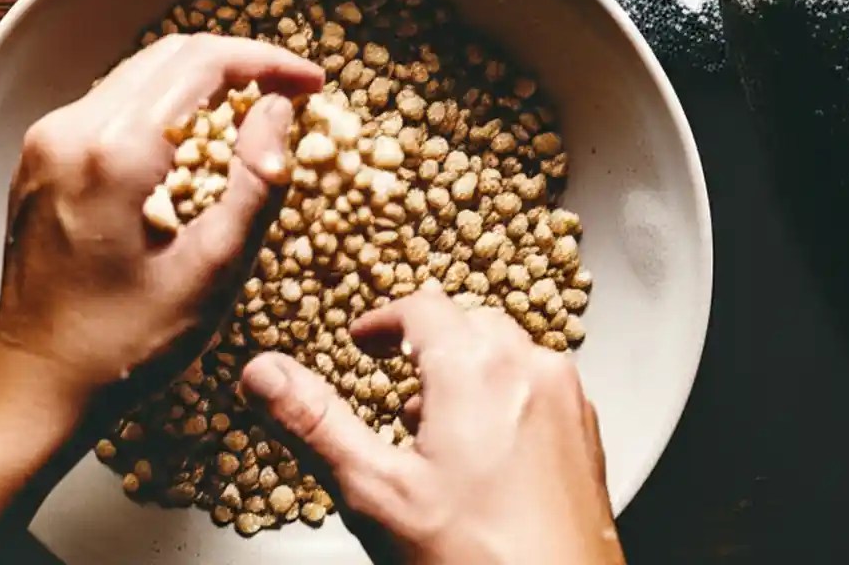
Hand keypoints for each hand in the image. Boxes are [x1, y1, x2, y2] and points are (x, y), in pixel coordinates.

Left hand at [0, 33, 322, 408]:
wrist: (36, 384)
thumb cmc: (122, 345)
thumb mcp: (211, 273)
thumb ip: (256, 185)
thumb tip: (277, 112)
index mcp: (112, 155)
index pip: (202, 66)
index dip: (267, 63)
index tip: (311, 84)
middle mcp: (69, 132)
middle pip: (169, 58)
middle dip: (239, 64)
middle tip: (292, 92)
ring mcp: (47, 143)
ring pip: (140, 75)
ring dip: (202, 82)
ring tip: (256, 110)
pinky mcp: (41, 160)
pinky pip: (112, 105)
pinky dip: (164, 106)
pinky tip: (199, 136)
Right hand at [241, 291, 623, 564]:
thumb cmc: (480, 562)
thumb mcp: (376, 492)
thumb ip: (314, 423)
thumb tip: (264, 373)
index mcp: (477, 370)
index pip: (422, 309)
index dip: (381, 321)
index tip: (360, 340)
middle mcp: (532, 372)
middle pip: (468, 323)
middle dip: (423, 341)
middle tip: (387, 366)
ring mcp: (567, 405)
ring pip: (508, 354)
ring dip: (464, 367)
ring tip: (426, 415)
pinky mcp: (585, 439)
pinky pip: (537, 389)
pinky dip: (501, 395)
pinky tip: (478, 448)